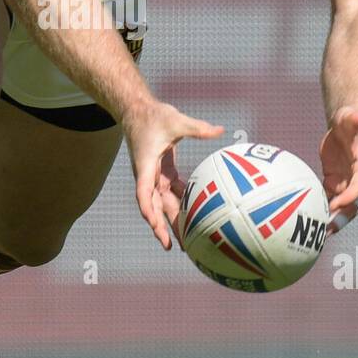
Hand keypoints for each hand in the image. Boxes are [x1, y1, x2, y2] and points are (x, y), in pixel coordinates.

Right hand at [122, 100, 223, 250]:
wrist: (137, 111)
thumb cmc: (153, 116)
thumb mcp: (176, 120)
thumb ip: (197, 128)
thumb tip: (220, 130)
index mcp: (146, 166)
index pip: (144, 194)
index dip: (149, 211)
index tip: (155, 226)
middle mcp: (147, 176)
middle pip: (154, 207)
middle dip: (163, 227)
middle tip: (177, 247)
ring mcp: (154, 176)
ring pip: (163, 204)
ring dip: (172, 221)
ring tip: (186, 241)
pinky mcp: (162, 173)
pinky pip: (171, 193)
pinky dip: (180, 205)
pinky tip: (194, 217)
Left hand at [320, 106, 357, 234]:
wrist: (347, 123)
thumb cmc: (350, 118)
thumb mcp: (350, 117)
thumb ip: (353, 119)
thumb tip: (357, 116)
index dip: (350, 196)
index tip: (336, 204)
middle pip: (353, 203)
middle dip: (341, 217)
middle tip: (326, 229)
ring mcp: (346, 182)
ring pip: (340, 207)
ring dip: (330, 220)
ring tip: (316, 235)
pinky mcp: (334, 181)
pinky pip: (328, 199)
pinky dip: (320, 209)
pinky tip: (306, 221)